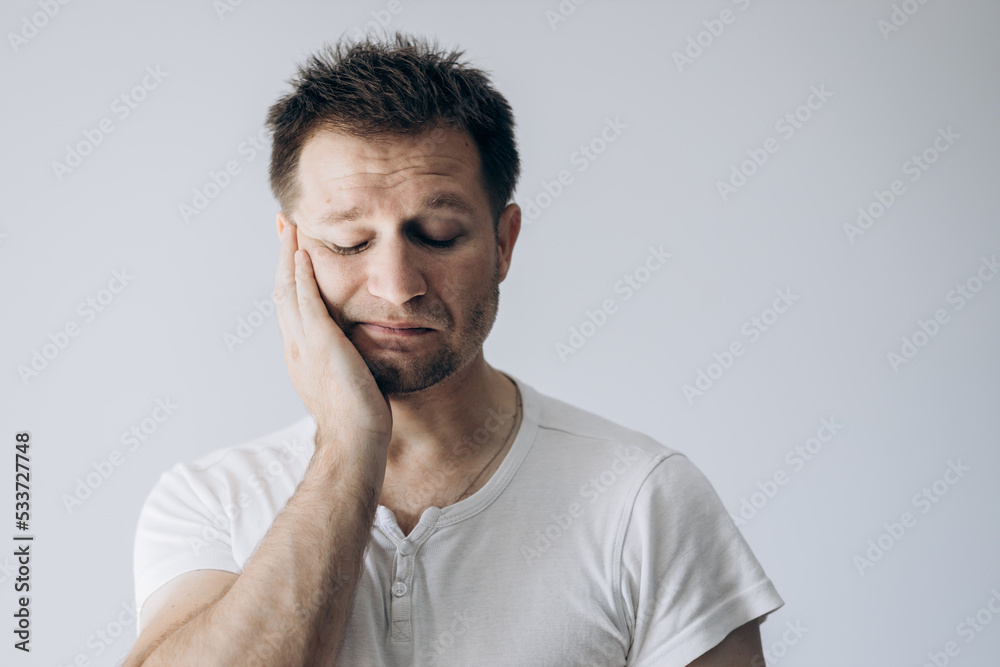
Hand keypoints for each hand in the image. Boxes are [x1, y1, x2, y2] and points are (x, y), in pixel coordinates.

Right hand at [273, 224, 392, 474]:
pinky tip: (304, 252)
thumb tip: (356, 351)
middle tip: (284, 224)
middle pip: (282, 289)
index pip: (291, 304)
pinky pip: (306, 301)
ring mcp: (305, 344)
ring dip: (288, 255)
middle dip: (283, 255)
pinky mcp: (321, 344)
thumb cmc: (357, 420)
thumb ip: (346, 359)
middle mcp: (296, 346)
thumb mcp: (348, 380)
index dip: (289, 274)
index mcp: (301, 354)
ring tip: (291, 226)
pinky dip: (302, 275)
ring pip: (288, 290)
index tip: (292, 248)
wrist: (353, 442)